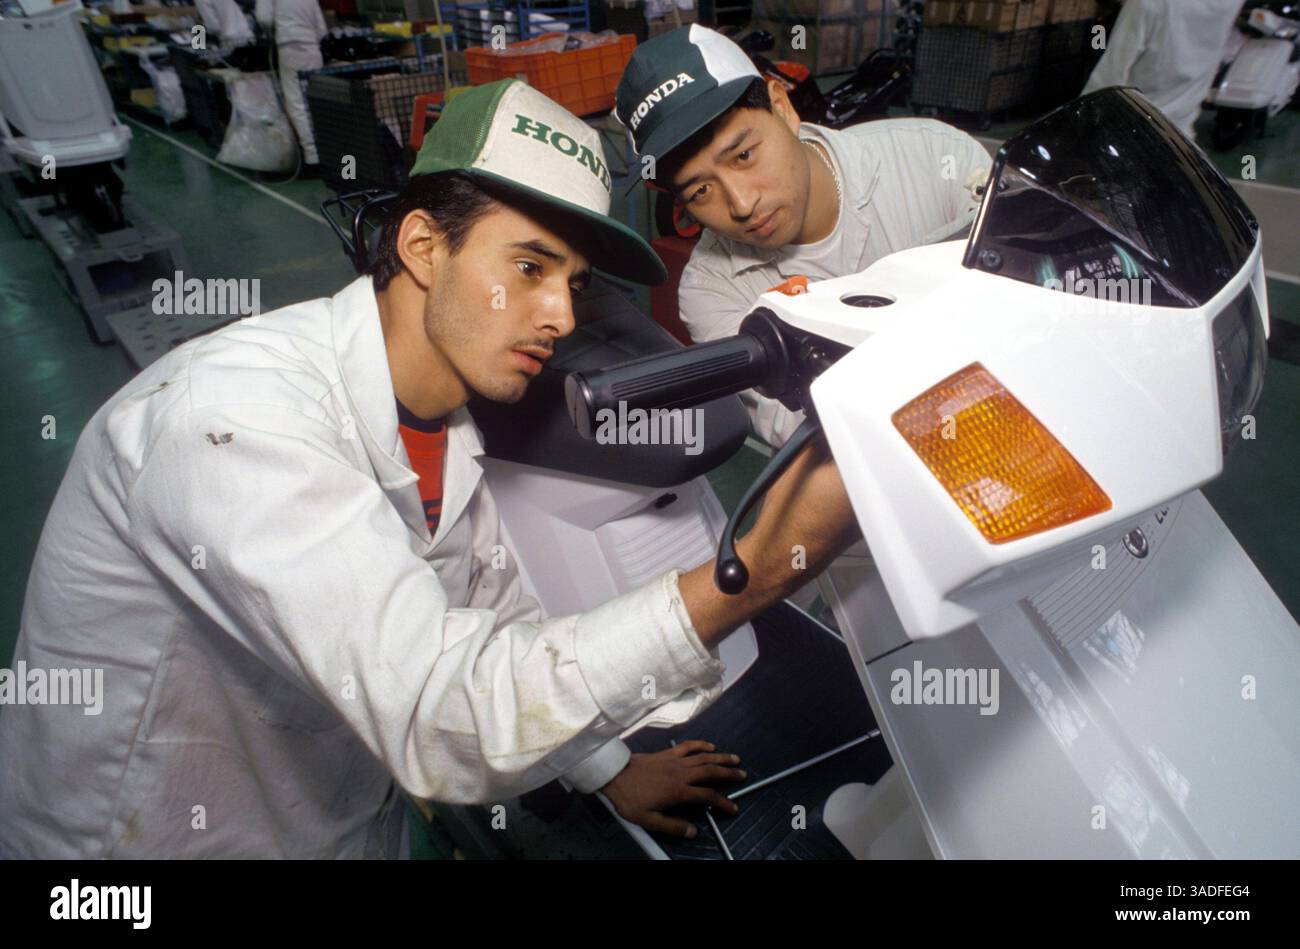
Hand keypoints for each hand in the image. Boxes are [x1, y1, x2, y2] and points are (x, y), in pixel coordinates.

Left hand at [600, 741, 745, 838]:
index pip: (707, 796)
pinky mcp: (667, 753)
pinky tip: (710, 745)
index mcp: (678, 791)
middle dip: (729, 773)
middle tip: (743, 775)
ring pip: (703, 757)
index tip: (733, 808)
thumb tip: (693, 832)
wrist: (613, 775)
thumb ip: (672, 827)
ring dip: (720, 757)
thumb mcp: (648, 820)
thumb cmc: (630, 799)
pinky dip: (700, 744)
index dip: (723, 802)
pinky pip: (687, 746)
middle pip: (710, 771)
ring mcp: (674, 761)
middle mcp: (680, 773)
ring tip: (735, 758)